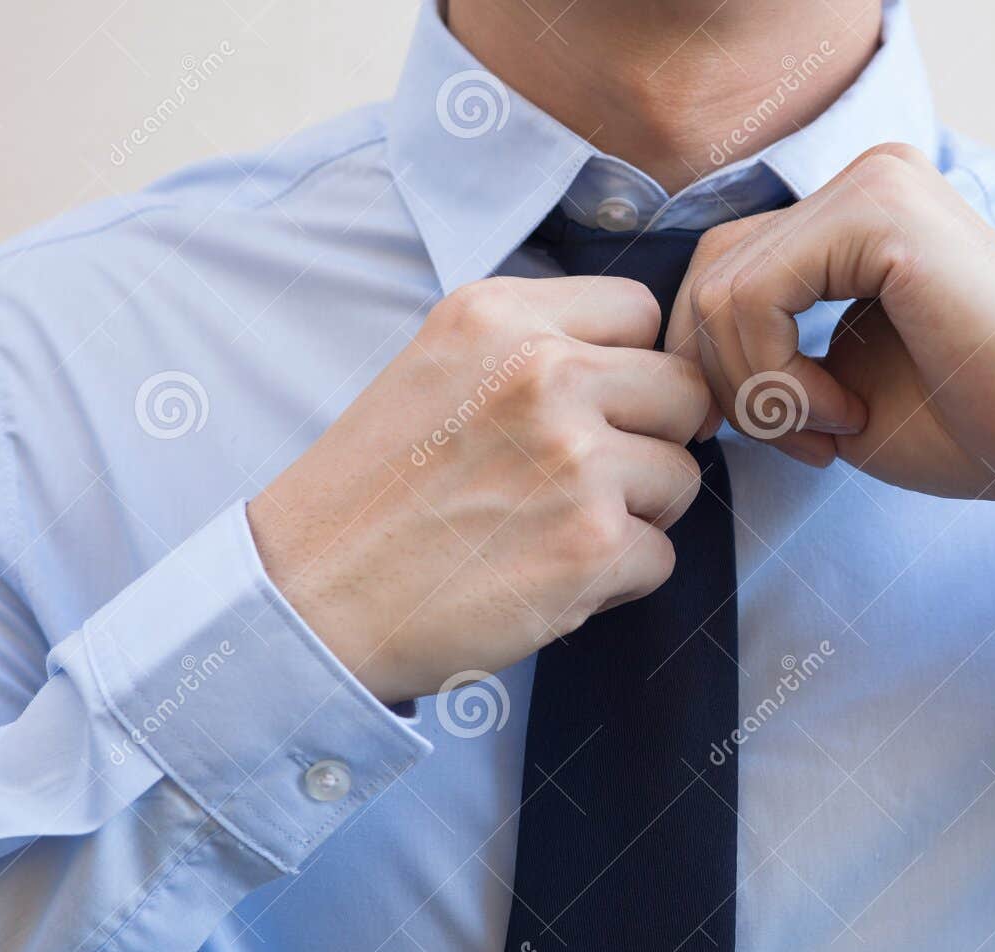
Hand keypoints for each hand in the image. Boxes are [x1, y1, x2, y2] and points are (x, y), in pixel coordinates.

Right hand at [248, 277, 710, 703]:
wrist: (312, 597)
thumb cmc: (374, 493)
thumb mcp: (437, 369)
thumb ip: (536, 348)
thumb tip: (652, 366)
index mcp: (500, 317)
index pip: (640, 312)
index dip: (628, 367)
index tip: (591, 409)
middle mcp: (544, 373)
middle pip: (682, 392)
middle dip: (649, 441)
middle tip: (583, 482)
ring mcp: (576, 460)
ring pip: (681, 479)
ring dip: (634, 516)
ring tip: (550, 532)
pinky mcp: (593, 545)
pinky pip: (660, 556)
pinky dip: (615, 581)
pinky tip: (544, 578)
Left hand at [666, 144, 994, 504]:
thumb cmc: (964, 425)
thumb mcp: (830, 388)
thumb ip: (762, 351)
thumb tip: (679, 349)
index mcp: (850, 218)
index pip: (720, 271)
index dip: (718, 366)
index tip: (772, 434)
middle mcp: (859, 181)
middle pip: (708, 273)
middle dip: (727, 379)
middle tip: (800, 441)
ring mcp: (870, 185)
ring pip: (720, 289)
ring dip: (758, 390)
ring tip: (831, 430)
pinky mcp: (878, 212)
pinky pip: (753, 296)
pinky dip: (777, 376)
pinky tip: (844, 412)